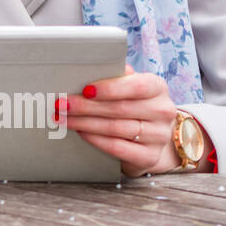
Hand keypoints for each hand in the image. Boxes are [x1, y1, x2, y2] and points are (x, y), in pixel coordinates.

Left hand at [59, 63, 181, 175]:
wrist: (150, 135)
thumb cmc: (132, 103)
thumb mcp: (127, 86)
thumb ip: (114, 77)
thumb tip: (88, 69)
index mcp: (157, 87)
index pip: (137, 86)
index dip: (110, 88)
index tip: (85, 89)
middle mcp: (163, 111)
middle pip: (120, 108)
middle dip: (86, 106)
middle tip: (62, 105)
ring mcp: (158, 136)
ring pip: (116, 128)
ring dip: (85, 123)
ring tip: (64, 118)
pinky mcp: (149, 157)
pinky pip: (118, 148)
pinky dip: (96, 140)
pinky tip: (81, 133)